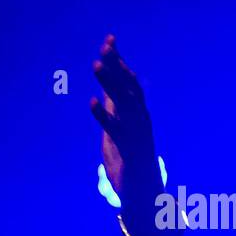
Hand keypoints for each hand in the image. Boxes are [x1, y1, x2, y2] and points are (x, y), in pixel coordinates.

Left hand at [89, 34, 162, 211]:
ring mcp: (138, 135)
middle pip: (129, 87)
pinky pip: (117, 130)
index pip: (129, 82)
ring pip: (126, 103)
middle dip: (117, 65)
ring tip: (97, 65)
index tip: (108, 41)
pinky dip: (104, 115)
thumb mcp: (118, 130)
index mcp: (138, 114)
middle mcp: (142, 120)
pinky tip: (91, 101)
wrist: (143, 195)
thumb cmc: (130, 162)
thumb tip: (109, 90)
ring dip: (111, 83)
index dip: (119, 61)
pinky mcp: (131, 151)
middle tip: (104, 45)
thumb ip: (115, 110)